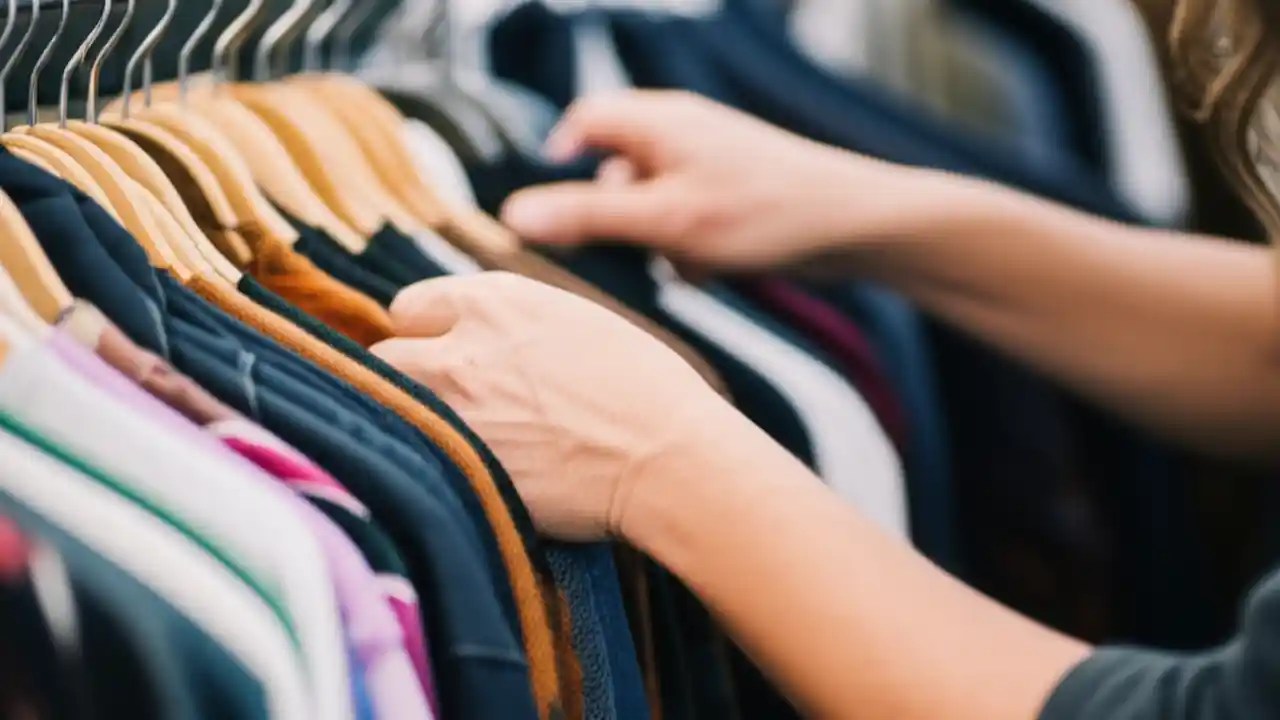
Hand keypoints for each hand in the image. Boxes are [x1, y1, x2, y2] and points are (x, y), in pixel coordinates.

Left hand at [370, 272, 739, 540]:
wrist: (668, 455)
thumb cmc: (645, 390)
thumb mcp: (576, 323)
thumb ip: (513, 323)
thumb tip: (481, 337)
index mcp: (496, 300)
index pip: (409, 306)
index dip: (424, 334)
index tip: (440, 354)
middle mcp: (462, 345)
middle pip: (384, 357)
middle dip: (405, 378)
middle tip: (440, 403)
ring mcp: (454, 407)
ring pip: (388, 409)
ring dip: (409, 421)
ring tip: (447, 440)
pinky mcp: (460, 462)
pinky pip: (418, 459)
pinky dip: (432, 465)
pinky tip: (467, 473)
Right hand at [501, 90, 946, 273]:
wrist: (854, 226)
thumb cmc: (762, 213)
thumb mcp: (663, 220)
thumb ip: (587, 217)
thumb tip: (512, 215)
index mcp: (658, 120)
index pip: (585, 121)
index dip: (562, 162)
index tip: (559, 213)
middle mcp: (681, 132)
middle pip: (615, 169)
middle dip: (618, 218)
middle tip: (631, 250)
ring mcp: (709, 162)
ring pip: (651, 204)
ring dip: (656, 240)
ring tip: (686, 262)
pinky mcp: (731, 194)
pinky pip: (685, 221)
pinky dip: (688, 247)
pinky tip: (715, 268)